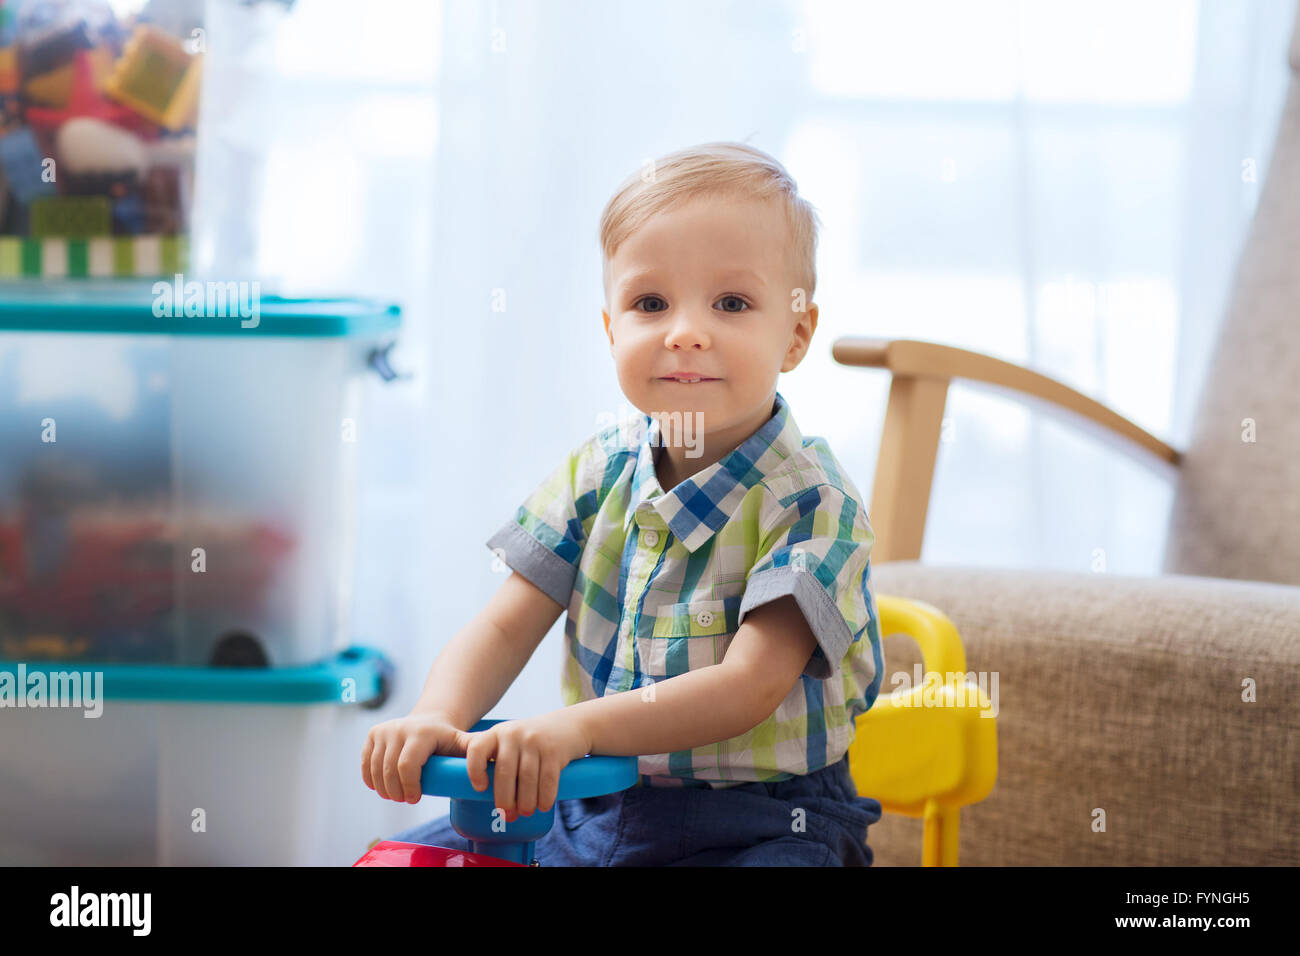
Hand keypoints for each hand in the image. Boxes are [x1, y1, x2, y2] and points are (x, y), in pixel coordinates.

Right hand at [362, 712, 470, 804]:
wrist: (430, 720)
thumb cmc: (447, 739)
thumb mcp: (462, 743)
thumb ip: (475, 753)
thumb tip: (489, 771)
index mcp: (421, 733)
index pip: (408, 766)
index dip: (409, 787)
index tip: (415, 798)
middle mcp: (399, 728)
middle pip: (390, 771)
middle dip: (396, 792)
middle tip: (405, 800)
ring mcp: (384, 730)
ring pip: (376, 769)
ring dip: (383, 788)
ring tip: (394, 796)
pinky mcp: (373, 734)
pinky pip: (366, 763)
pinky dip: (370, 778)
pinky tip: (379, 786)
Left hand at [463, 710, 592, 822]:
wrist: (565, 727)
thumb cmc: (528, 744)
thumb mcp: (509, 743)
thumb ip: (495, 763)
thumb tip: (489, 802)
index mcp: (496, 734)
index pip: (477, 749)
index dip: (475, 770)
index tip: (480, 789)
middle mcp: (514, 734)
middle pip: (505, 771)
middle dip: (505, 799)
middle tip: (507, 815)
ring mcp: (535, 741)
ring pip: (527, 778)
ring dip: (526, 801)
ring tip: (526, 812)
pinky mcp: (554, 750)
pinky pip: (548, 779)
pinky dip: (545, 797)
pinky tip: (543, 806)